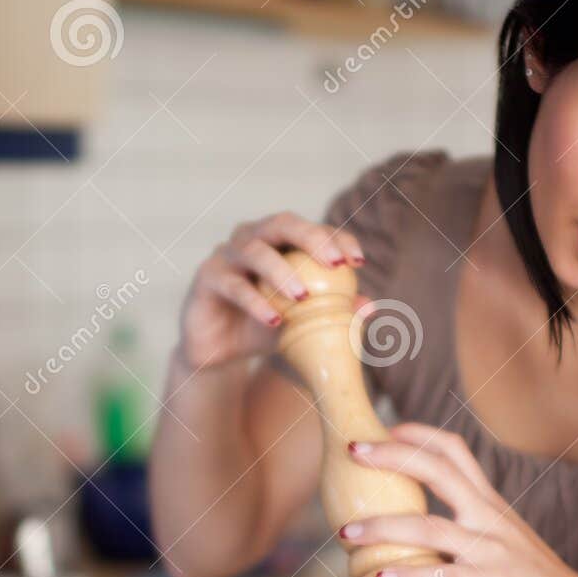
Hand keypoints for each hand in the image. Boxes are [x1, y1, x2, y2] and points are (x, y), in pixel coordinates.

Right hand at [176, 212, 363, 370]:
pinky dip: (255, 301)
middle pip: (282, 223)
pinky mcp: (206, 277)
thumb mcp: (303, 324)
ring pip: (255, 250)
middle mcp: (252, 238)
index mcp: (280, 242)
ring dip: (281, 271)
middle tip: (335, 263)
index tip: (358, 261)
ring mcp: (226, 254)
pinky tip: (273, 319)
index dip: (337, 238)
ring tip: (303, 297)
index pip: (312, 229)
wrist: (218, 352)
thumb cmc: (265, 329)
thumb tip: (370, 307)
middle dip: (312, 238)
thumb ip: (334, 314)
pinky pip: (233, 285)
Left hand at [338, 422, 577, 576]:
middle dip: (392, 457)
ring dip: (384, 527)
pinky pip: (447, 576)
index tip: (382, 430)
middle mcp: (489, 518)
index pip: (454, 451)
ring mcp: (492, 550)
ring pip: (431, 527)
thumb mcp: (502, 543)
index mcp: (490, 505)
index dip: (417, 434)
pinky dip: (413, 576)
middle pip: (438, 471)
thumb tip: (415, 541)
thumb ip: (466, 534)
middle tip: (353, 452)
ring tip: (347, 533)